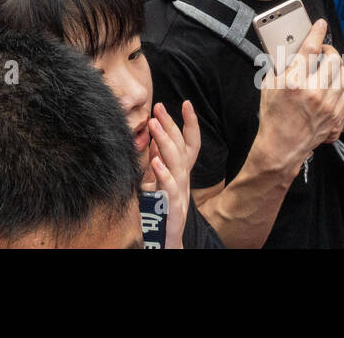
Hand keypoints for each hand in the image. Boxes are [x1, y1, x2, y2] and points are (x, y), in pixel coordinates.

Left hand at [142, 100, 200, 249]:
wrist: (165, 240)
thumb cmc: (161, 210)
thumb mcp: (158, 180)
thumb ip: (158, 160)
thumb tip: (154, 139)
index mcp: (181, 171)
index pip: (190, 143)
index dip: (190, 123)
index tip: (186, 103)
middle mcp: (184, 179)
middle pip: (182, 147)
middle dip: (171, 125)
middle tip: (159, 107)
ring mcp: (181, 192)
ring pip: (177, 163)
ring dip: (165, 141)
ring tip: (153, 124)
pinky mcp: (174, 207)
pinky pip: (170, 188)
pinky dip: (163, 173)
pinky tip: (154, 160)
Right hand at [255, 20, 343, 170]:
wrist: (281, 146)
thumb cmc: (273, 115)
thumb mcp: (269, 85)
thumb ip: (281, 65)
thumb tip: (293, 47)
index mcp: (293, 82)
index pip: (309, 48)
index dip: (316, 32)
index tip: (321, 24)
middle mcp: (314, 93)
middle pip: (333, 59)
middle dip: (329, 51)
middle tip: (323, 52)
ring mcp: (329, 106)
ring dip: (339, 68)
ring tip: (330, 69)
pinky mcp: (337, 117)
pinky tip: (339, 85)